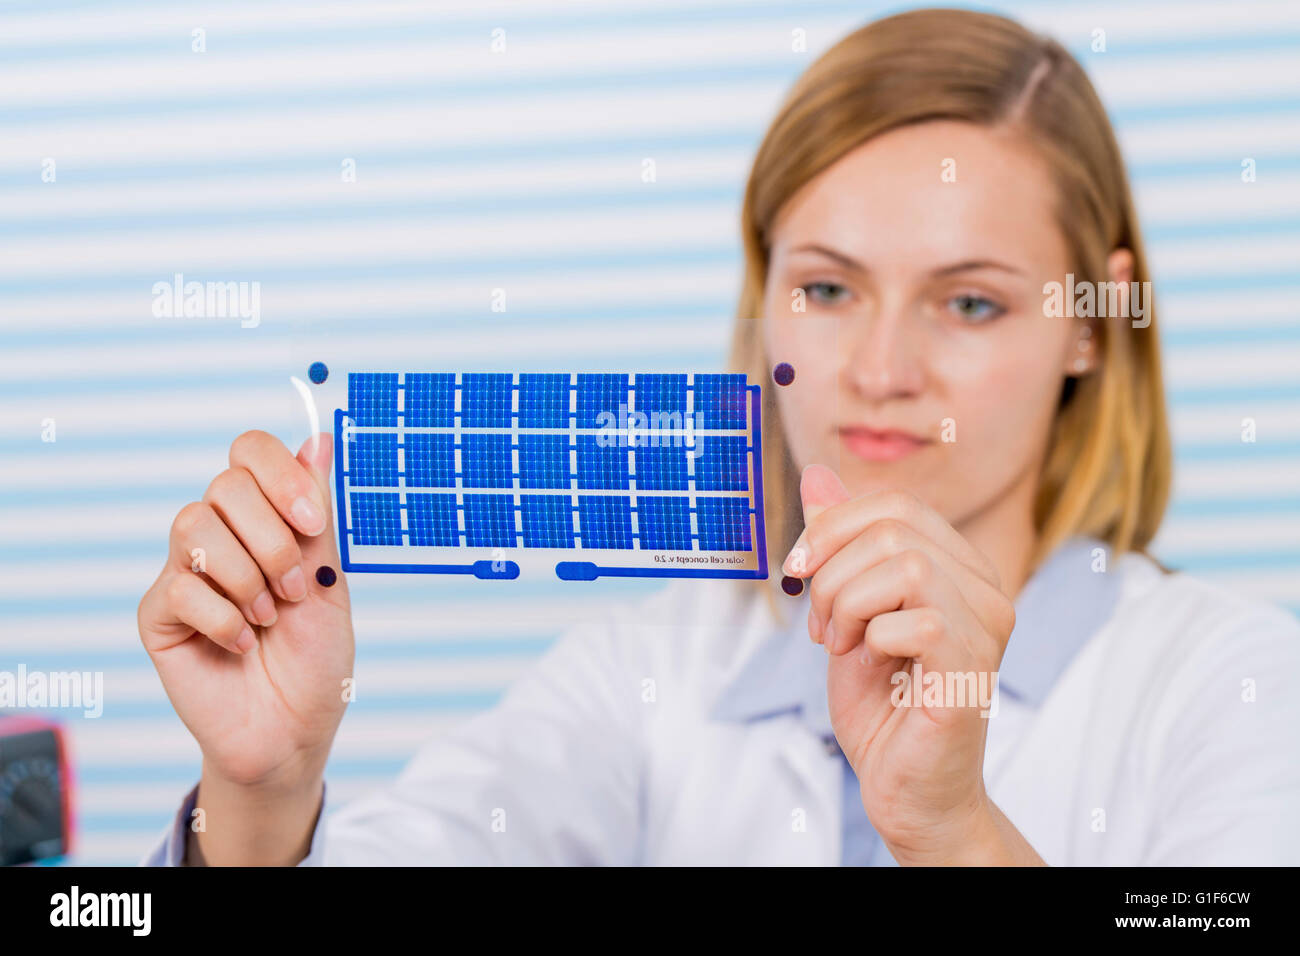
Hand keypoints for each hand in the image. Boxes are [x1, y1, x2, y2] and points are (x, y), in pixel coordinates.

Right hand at [138, 430, 353, 793]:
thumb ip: (316, 514)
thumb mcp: (328, 578)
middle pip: (224, 485)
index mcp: (265, 517)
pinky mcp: (159, 615)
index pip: (250, 452)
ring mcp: (183, 571)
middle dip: (271, 538)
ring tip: (269, 619)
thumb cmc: (315, 658)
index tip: (313, 521)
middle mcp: (221, 535)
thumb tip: (320, 439)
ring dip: (247, 577)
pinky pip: (179, 588)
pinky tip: (242, 645)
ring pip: (194, 525)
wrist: (293, 730)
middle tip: (294, 588)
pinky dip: (224, 619)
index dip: (280, 475)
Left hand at [784, 465, 1029, 864]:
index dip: (832, 526)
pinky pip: (916, 621)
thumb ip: (838, 546)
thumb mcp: (846, 611)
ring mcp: (988, 630)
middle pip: (892, 528)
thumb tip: (817, 473)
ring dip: (847, 604)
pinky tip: (873, 667)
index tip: (800, 571)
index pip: (896, 505)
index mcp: (959, 569)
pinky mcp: (973, 670)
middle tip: (822, 624)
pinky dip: (872, 639)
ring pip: (903, 565)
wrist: (905, 789)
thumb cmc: (882, 706)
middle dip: (832, 570)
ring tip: (843, 645)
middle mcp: (986, 591)